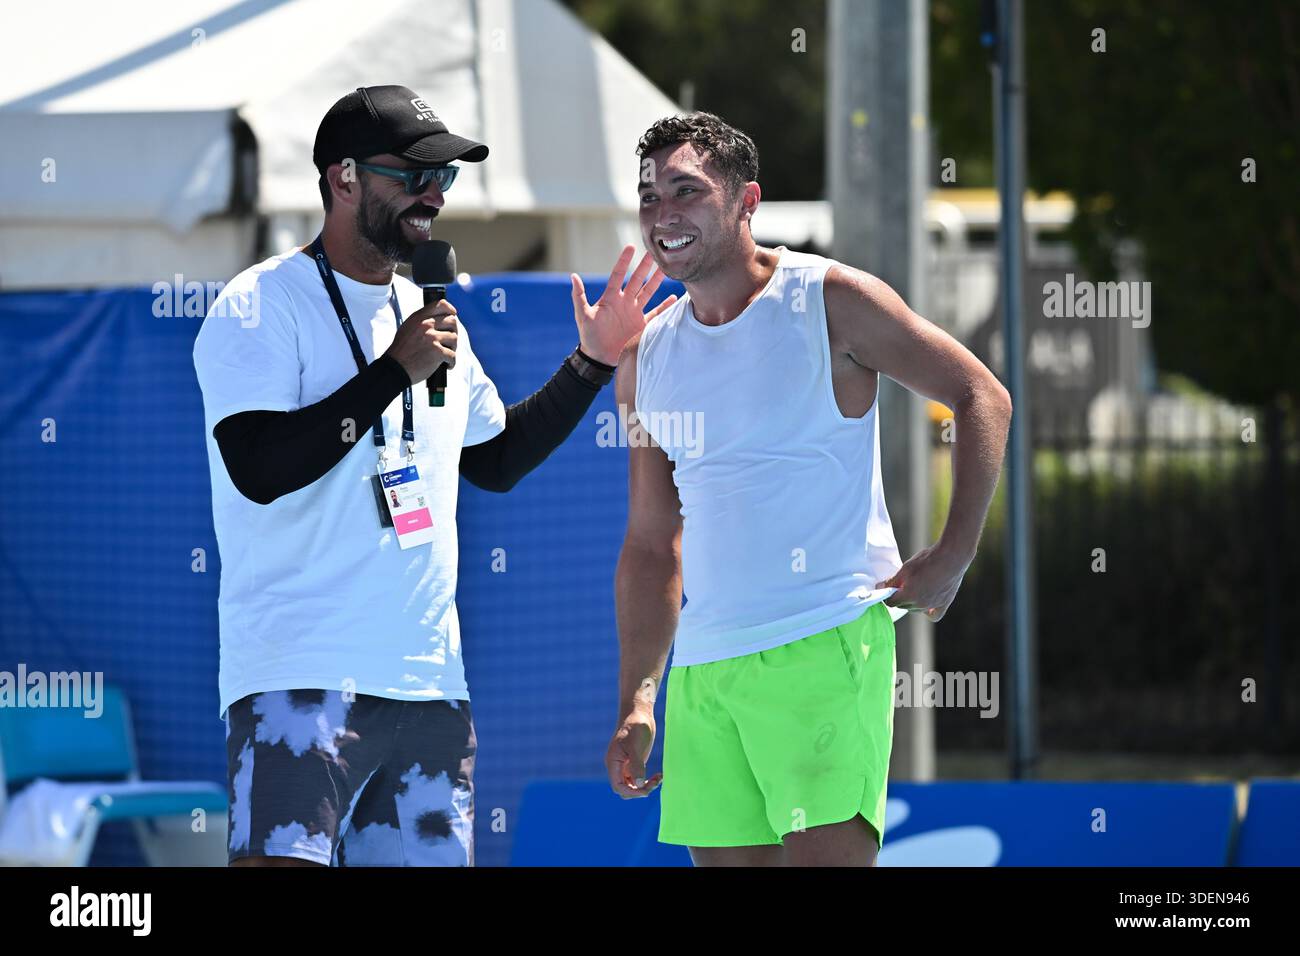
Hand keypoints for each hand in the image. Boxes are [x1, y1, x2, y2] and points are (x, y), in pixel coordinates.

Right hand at [383, 299, 457, 384]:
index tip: (453, 314)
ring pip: (454, 338)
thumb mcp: (408, 328)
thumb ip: (422, 321)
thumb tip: (440, 319)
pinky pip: (453, 355)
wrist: (395, 368)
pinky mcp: (437, 352)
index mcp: (419, 318)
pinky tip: (447, 365)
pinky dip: (451, 362)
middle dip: (453, 331)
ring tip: (446, 354)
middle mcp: (426, 325)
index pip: (441, 305)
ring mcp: (432, 338)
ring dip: (452, 348)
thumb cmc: (401, 351)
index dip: (450, 309)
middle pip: (452, 321)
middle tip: (450, 341)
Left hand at [570, 245, 678, 365]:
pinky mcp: (642, 326)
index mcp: (611, 298)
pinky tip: (674, 299)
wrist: (599, 357)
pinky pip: (656, 314)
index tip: (631, 247)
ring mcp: (634, 313)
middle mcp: (625, 302)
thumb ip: (579, 296)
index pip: (619, 275)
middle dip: (645, 266)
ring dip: (657, 281)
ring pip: (648, 293)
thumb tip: (573, 276)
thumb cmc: (589, 336)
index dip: (624, 261)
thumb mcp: (583, 315)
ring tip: (666, 269)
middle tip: (654, 252)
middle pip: (637, 280)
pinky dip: (665, 307)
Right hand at [605, 705, 661, 798]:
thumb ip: (636, 765)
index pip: (618, 786)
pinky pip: (638, 778)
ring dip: (645, 786)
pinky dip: (647, 780)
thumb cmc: (635, 726)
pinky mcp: (634, 762)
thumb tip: (639, 784)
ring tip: (659, 779)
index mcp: (613, 762)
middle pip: (625, 789)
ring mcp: (625, 765)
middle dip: (639, 790)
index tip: (647, 790)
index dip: (632, 792)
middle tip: (655, 782)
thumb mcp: (635, 746)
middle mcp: (617, 766)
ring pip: (632, 785)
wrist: (639, 712)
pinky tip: (659, 776)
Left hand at [876, 543, 972, 622]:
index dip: (887, 595)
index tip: (887, 588)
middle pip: (903, 606)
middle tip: (902, 585)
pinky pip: (933, 615)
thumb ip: (892, 581)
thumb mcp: (905, 568)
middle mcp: (920, 604)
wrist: (951, 556)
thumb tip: (881, 587)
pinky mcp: (944, 603)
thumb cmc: (928, 560)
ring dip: (912, 602)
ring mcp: (933, 605)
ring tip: (915, 587)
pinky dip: (928, 612)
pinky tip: (926, 603)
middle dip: (899, 597)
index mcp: (908, 595)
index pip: (891, 602)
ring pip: (916, 610)